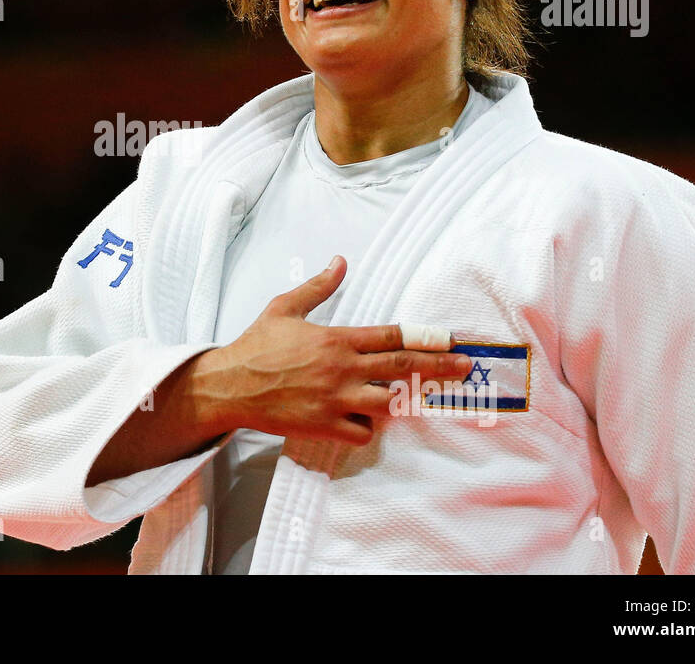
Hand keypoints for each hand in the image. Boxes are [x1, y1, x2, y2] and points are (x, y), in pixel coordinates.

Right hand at [196, 255, 472, 444]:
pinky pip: (361, 433)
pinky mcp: (324, 425)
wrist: (230, 385)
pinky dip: (367, 429)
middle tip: (464, 369)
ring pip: (388, 403)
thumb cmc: (256, 345)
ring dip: (402, 400)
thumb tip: (340, 262)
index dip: (425, 338)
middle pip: (402, 368)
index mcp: (337, 338)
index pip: (392, 336)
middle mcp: (342, 368)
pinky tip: (365, 421)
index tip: (450, 341)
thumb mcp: (285, 307)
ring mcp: (335, 400)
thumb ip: (318, 287)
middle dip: (438, 368)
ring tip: (417, 398)